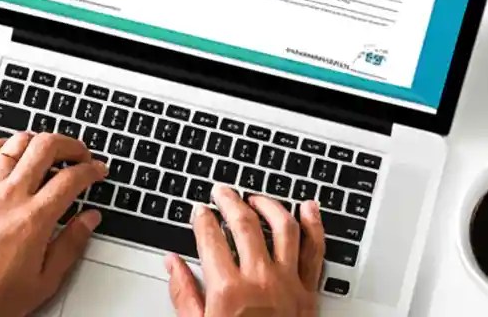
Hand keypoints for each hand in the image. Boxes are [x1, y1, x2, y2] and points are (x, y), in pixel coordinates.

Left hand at [0, 132, 107, 316]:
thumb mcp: (44, 281)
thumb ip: (71, 245)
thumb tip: (88, 220)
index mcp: (34, 219)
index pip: (71, 178)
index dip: (91, 169)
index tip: (98, 171)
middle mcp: (10, 197)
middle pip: (46, 147)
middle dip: (71, 145)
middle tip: (81, 155)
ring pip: (18, 142)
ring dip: (41, 140)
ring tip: (52, 150)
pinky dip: (6, 143)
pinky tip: (15, 150)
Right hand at [165, 185, 325, 316]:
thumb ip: (184, 294)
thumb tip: (172, 264)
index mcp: (228, 290)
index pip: (211, 238)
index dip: (202, 218)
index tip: (200, 211)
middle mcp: (260, 280)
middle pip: (244, 223)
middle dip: (230, 201)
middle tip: (223, 192)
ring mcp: (288, 283)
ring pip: (283, 227)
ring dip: (269, 205)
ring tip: (256, 197)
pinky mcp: (309, 292)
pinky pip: (315, 250)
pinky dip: (314, 225)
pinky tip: (308, 208)